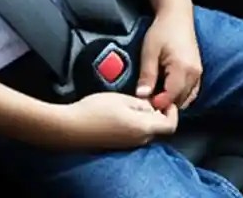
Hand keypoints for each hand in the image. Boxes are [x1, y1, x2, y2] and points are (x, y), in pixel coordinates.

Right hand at [56, 91, 178, 149]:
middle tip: (148, 97)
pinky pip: (135, 134)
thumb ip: (142, 103)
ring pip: (147, 131)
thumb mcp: (122, 99)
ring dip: (145, 118)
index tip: (164, 99)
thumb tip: (152, 107)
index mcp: (144, 128)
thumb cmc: (95, 110)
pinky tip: (122, 113)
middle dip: (158, 113)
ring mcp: (129, 144)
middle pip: (159, 128)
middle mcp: (140, 140)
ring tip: (133, 103)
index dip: (171, 111)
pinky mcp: (119, 145)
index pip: (170, 125)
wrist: (72, 127)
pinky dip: (135, 124)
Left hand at [136, 8, 201, 109]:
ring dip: (171, 100)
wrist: (177, 16)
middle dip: (163, 103)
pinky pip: (190, 92)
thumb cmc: (161, 31)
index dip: (156, 103)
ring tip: (155, 94)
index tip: (143, 101)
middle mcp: (194, 74)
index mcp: (183, 69)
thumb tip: (142, 96)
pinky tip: (166, 90)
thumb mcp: (149, 52)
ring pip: (186, 98)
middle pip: (179, 101)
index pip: (171, 97)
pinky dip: (179, 95)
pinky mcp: (198, 73)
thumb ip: (147, 75)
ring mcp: (198, 74)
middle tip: (147, 99)